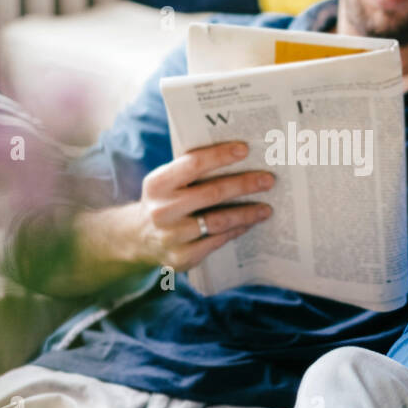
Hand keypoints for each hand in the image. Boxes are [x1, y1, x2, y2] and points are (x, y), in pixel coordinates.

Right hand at [128, 140, 273, 270]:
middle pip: (212, 193)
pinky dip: (236, 230)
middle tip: (268, 180)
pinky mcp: (182, 257)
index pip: (193, 164)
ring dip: (247, 213)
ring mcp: (171, 236)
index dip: (220, 155)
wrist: (139, 238)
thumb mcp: (167, 182)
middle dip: (244, 185)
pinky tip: (248, 223)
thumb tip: (239, 155)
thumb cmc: (165, 200)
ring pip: (218, 221)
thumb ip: (192, 170)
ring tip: (266, 208)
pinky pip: (217, 241)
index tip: (245, 149)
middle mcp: (162, 210)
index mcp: (157, 183)